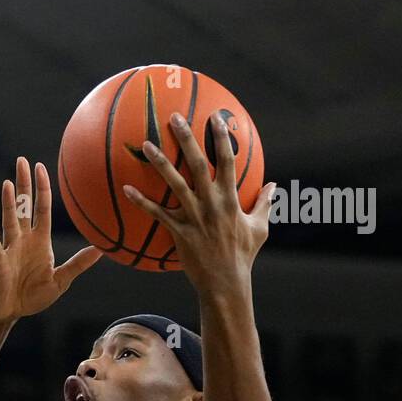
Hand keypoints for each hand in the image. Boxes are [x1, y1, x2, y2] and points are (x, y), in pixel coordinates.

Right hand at [0, 158, 101, 324]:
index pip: (41, 209)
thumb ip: (78, 264)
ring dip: (9, 204)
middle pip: (23, 206)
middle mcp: (22, 241)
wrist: (9, 311)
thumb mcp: (60, 280)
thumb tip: (102, 250)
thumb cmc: (32, 295)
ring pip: (9, 222)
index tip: (41, 166)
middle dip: (24, 184)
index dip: (42, 188)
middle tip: (22, 160)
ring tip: (8, 184)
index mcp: (39, 241)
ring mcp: (9, 251)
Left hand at [123, 110, 275, 294]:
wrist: (225, 282)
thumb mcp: (260, 228)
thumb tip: (276, 186)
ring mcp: (194, 216)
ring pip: (174, 184)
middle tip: (174, 118)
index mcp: (231, 198)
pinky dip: (141, 201)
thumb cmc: (243, 255)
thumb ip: (265, 204)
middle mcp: (212, 202)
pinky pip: (156, 213)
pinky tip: (126, 188)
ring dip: (160, 163)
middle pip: (197, 164)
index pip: (227, 161)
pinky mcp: (179, 231)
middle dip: (187, 138)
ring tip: (146, 144)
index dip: (221, 138)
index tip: (214, 118)